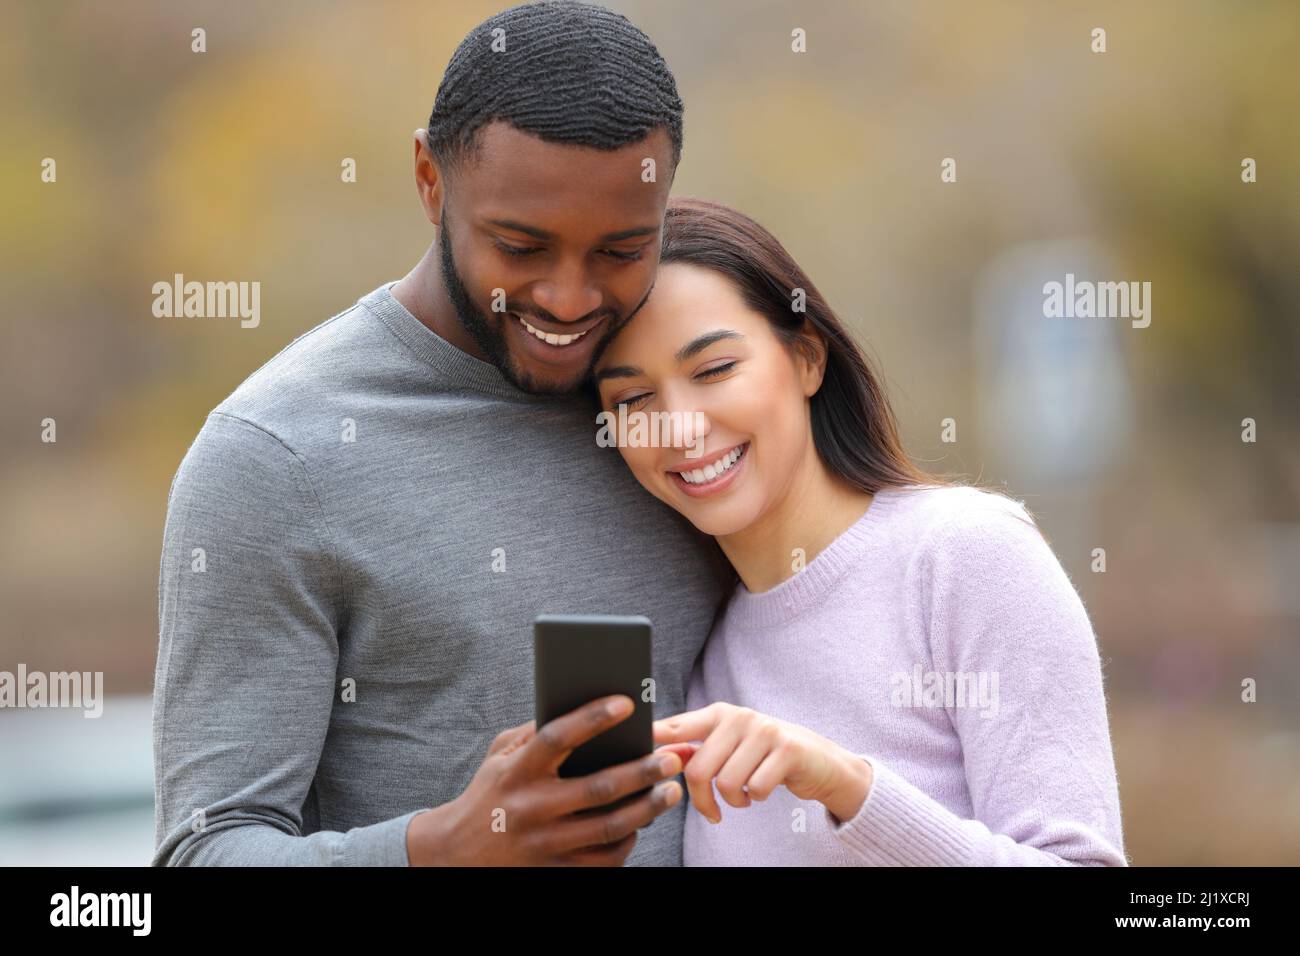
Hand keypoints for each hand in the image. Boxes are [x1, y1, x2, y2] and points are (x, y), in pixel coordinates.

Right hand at [408, 695, 683, 864]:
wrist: (456, 853)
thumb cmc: (489, 792)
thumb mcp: (499, 755)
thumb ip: (534, 733)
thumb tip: (584, 709)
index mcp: (516, 771)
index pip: (557, 737)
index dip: (593, 718)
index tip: (627, 702)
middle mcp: (530, 807)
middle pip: (597, 788)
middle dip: (641, 771)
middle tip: (672, 757)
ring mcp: (544, 843)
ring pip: (608, 827)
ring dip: (647, 809)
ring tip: (671, 791)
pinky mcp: (554, 870)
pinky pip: (602, 859)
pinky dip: (627, 841)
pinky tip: (642, 823)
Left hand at [654, 703, 871, 824]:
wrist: (819, 761)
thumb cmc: (765, 756)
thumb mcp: (730, 746)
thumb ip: (696, 748)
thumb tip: (659, 755)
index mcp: (719, 714)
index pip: (676, 727)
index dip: (654, 743)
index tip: (637, 758)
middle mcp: (739, 717)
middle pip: (698, 768)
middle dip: (702, 800)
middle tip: (712, 812)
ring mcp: (765, 731)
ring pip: (726, 783)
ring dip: (734, 802)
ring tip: (744, 797)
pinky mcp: (787, 750)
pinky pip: (755, 789)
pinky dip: (756, 800)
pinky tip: (762, 791)